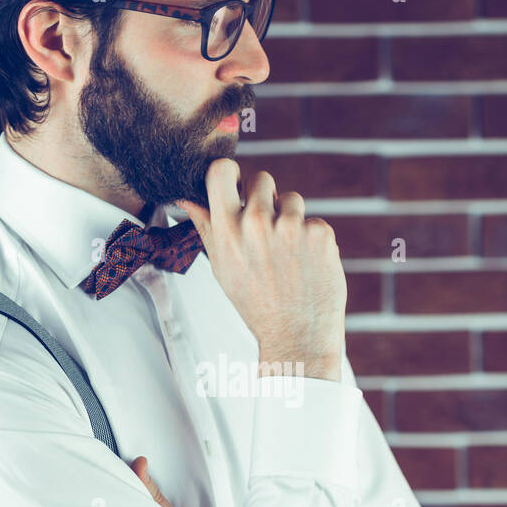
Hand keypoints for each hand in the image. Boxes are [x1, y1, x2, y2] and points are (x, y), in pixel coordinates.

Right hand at [175, 159, 345, 380]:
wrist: (296, 336)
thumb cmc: (255, 303)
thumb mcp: (221, 267)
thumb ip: (206, 227)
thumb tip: (186, 197)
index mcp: (227, 230)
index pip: (222, 170)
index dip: (231, 173)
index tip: (237, 185)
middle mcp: (257, 223)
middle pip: (262, 178)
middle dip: (265, 197)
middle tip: (268, 229)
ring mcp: (291, 227)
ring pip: (291, 199)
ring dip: (290, 218)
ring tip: (287, 254)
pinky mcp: (320, 233)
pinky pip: (314, 221)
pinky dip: (312, 239)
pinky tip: (307, 265)